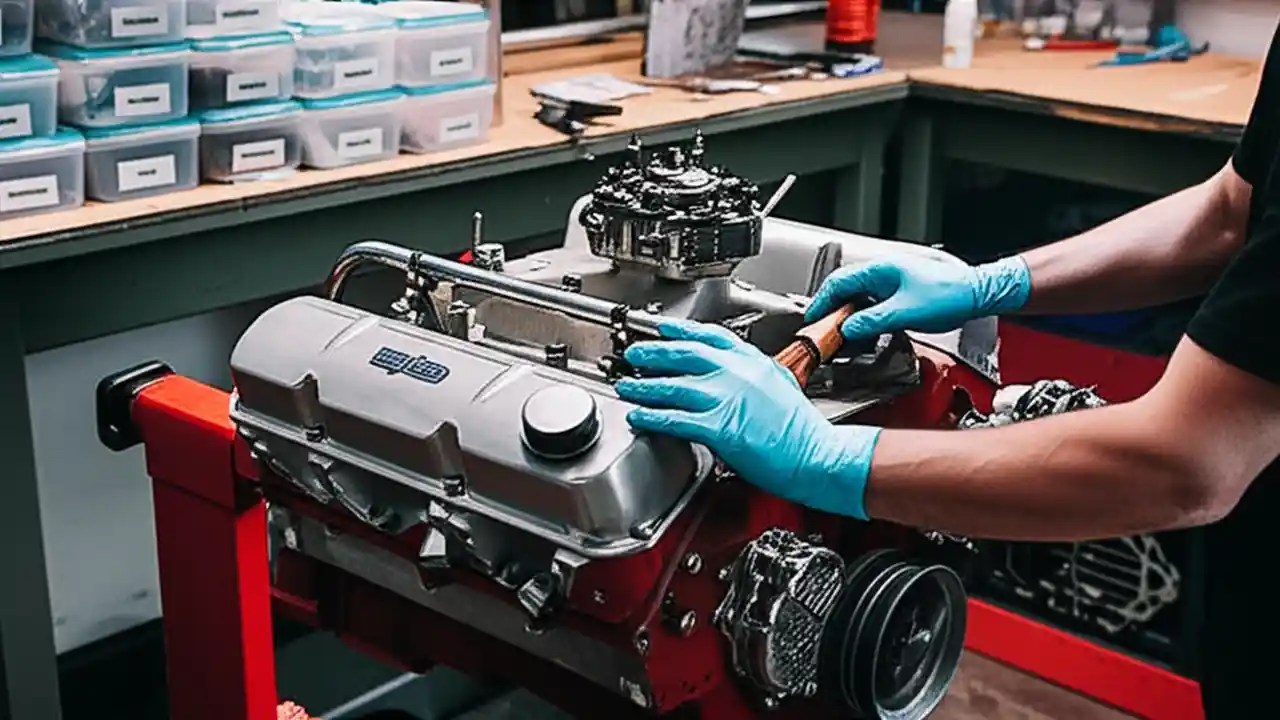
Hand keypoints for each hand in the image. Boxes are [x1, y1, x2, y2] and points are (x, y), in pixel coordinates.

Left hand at [615, 319, 879, 519]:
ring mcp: (728, 398)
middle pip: (685, 354)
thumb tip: (732, 379)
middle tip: (633, 353)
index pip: (710, 337)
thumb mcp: (780, 386)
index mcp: (754, 361)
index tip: (663, 328)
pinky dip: (652, 417)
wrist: (818, 454)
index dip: (681, 330)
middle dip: (653, 352)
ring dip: (644, 386)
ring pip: (673, 385)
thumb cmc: (803, 430)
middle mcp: (738, 373)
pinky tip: (639, 416)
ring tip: (628, 386)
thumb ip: (753, 377)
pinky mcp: (720, 427)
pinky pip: (676, 418)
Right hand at [806, 253, 1031, 339]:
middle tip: (823, 330)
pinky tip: (865, 329)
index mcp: (880, 269)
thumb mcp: (905, 312)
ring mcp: (891, 279)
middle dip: (831, 310)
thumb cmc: (950, 295)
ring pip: (857, 296)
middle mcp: (883, 271)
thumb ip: (872, 321)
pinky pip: (871, 301)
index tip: (812, 320)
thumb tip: (847, 329)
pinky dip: (862, 315)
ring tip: (842, 333)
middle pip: (844, 289)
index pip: (837, 283)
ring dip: (847, 314)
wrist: (977, 293)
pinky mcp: (899, 290)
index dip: (821, 303)